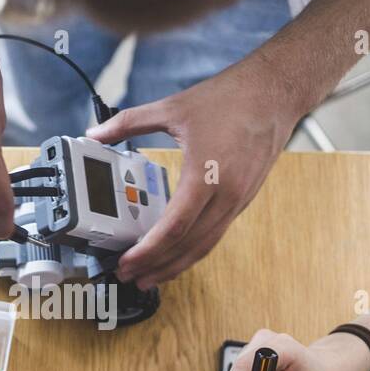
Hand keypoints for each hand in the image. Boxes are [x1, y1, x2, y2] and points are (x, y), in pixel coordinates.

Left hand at [86, 53, 299, 288]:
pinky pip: (216, 234)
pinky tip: (177, 254)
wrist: (274, 92)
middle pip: (188, 245)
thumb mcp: (172, 108)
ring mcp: (237, 200)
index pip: (174, 227)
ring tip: (150, 277)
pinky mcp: (242, 199)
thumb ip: (128, 122)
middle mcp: (226, 194)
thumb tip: (95, 132)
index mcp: (206, 174)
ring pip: (205, 245)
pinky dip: (193, 249)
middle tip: (130, 278)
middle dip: (157, 266)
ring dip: (176, 266)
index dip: (148, 250)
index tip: (127, 262)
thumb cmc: (229, 98)